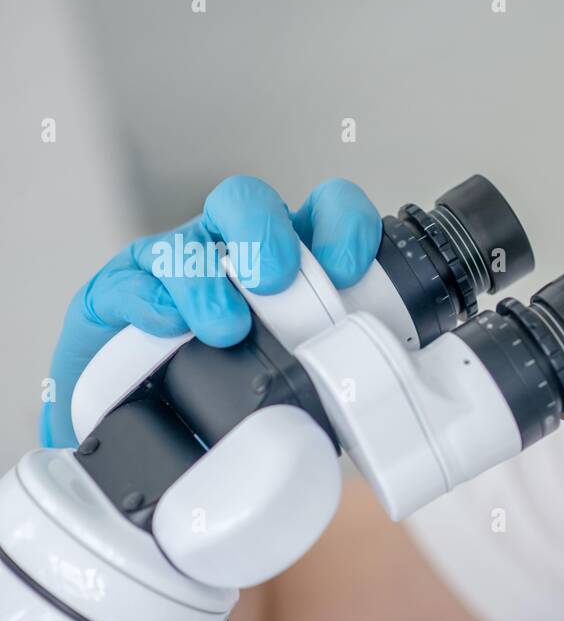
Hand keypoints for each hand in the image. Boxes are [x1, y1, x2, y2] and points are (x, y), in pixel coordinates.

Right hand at [40, 176, 381, 447]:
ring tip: (224, 327)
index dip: (343, 225)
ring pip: (186, 242)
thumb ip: (340, 374)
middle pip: (246, 201)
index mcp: (292, 258)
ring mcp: (175, 266)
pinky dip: (149, 300)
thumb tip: (386, 411)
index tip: (348, 269)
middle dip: (263, 232)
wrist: (159, 419)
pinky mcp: (120, 293)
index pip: (326, 211)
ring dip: (205, 279)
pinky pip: (127, 282)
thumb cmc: (246, 386)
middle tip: (273, 280)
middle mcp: (232, 249)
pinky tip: (167, 324)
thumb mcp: (304, 377)